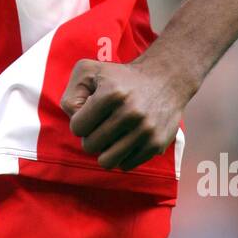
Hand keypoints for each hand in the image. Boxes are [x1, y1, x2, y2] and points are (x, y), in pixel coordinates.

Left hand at [60, 57, 189, 171]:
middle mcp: (130, 113)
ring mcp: (145, 130)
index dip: (80, 121)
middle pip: (90, 146)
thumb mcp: (89, 72)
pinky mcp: (156, 144)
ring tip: (111, 135)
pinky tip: (127, 139)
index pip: (77, 127)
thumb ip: (71, 95)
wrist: (166, 79)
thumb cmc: (120, 77)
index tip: (90, 112)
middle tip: (102, 123)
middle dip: (91, 136)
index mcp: (111, 94)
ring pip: (107, 161)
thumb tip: (74, 120)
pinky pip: (126, 165)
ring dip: (105, 150)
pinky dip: (122, 156)